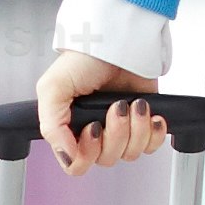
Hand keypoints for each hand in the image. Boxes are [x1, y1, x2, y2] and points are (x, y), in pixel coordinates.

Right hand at [37, 50, 153, 174]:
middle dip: (116, 133)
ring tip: (135, 104)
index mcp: (69, 128)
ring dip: (136, 129)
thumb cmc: (84, 59)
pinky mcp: (143, 122)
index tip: (93, 128)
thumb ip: (52, 127)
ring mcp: (120, 128)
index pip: (77, 164)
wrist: (119, 41)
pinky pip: (151, 145)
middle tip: (116, 107)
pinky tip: (150, 114)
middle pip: (107, 159)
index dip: (87, 153)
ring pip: (130, 153)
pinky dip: (153, 132)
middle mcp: (95, 132)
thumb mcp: (53, 88)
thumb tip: (67, 157)